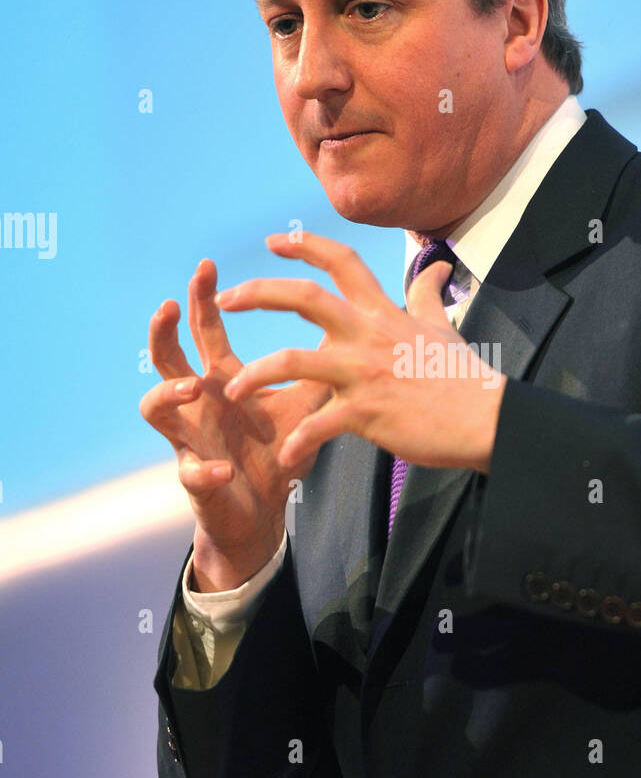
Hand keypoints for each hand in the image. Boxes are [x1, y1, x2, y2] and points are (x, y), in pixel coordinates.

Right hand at [139, 257, 331, 584]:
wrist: (265, 511)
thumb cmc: (279, 450)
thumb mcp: (306, 402)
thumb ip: (318, 364)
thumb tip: (350, 319)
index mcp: (224, 379)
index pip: (208, 329)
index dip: (205, 297)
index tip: (208, 265)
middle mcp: (199, 402)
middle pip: (168, 356)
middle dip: (165, 329)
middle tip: (172, 302)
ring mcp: (190, 438)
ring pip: (154, 408)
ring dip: (168, 395)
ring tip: (191, 389)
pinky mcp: (195, 479)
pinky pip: (191, 472)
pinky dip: (204, 470)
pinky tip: (221, 470)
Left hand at [217, 232, 507, 473]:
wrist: (486, 418)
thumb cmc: (463, 375)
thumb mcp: (443, 326)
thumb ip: (427, 294)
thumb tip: (436, 263)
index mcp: (382, 313)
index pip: (341, 262)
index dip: (306, 246)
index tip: (275, 241)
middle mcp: (368, 335)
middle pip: (305, 297)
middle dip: (259, 292)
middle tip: (224, 299)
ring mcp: (365, 373)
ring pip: (297, 360)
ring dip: (258, 374)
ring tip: (232, 389)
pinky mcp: (367, 413)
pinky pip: (320, 425)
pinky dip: (299, 441)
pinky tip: (286, 457)